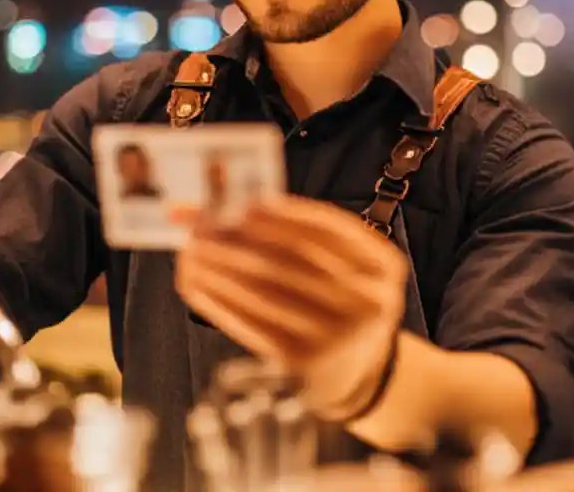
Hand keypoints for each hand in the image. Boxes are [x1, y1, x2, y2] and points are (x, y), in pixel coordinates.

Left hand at [174, 195, 407, 418]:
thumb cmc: (338, 302)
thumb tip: (232, 205)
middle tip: (200, 225)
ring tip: (190, 251)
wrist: (355, 370)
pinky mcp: (303, 362)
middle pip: (291, 260)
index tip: (239, 203)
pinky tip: (196, 283)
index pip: (326, 228)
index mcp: (383, 265)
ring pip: (266, 291)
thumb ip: (300, 234)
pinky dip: (218, 300)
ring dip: (220, 268)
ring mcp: (337, 336)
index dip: (279, 212)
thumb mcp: (344, 266)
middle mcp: (368, 301)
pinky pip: (251, 324)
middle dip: (238, 238)